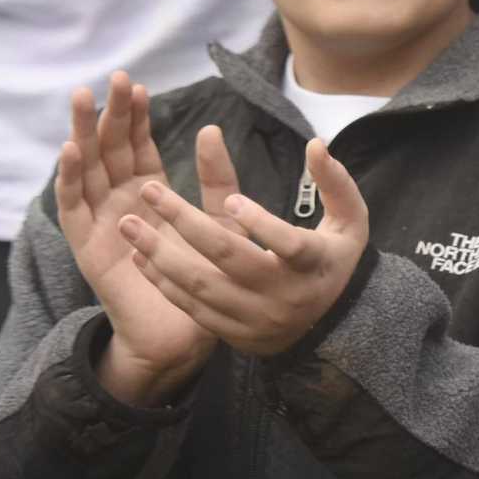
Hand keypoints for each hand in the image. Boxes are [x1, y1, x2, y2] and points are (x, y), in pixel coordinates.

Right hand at [58, 73, 222, 404]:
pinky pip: (73, 207)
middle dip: (108, 114)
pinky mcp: (87, 246)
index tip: (137, 87)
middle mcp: (120, 201)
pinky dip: (68, 178)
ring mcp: (100, 221)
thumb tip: (211, 128)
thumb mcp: (219, 223)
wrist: (181, 340)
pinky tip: (70, 150)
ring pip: (86, 168)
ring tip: (83, 99)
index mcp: (148, 193)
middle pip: (108, 149)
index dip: (135, 117)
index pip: (136, 145)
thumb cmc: (203, 283)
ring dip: (82, 133)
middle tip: (111, 79)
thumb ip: (216, 180)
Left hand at [121, 131, 368, 358]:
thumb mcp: (350, 219)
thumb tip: (315, 143)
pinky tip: (140, 256)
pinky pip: (192, 309)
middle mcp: (283, 295)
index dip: (261, 224)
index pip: (290, 246)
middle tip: (150, 190)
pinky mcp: (234, 334)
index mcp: (314, 264)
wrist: (330, 328)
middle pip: (231, 260)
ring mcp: (255, 319)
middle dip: (186, 224)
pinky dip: (163, 283)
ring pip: (202, 287)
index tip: (230, 200)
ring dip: (160, 255)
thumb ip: (334, 181)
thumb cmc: (334, 258)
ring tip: (129, 225)